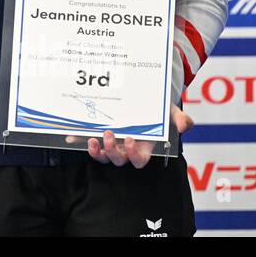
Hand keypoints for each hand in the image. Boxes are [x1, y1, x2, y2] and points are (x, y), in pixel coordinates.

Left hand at [69, 106, 193, 168]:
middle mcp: (126, 148)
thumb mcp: (172, 111)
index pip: (138, 159)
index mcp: (144, 146)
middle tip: (110, 134)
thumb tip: (186, 124)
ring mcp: (112, 143)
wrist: (144, 97)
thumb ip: (181, 118)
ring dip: (96, 151)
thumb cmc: (160, 109)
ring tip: (92, 139)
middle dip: (113, 150)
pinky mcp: (98, 135)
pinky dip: (78, 140)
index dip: (133, 154)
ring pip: (102, 156)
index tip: (130, 139)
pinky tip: (69, 137)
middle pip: (118, 159)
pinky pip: (87, 141)